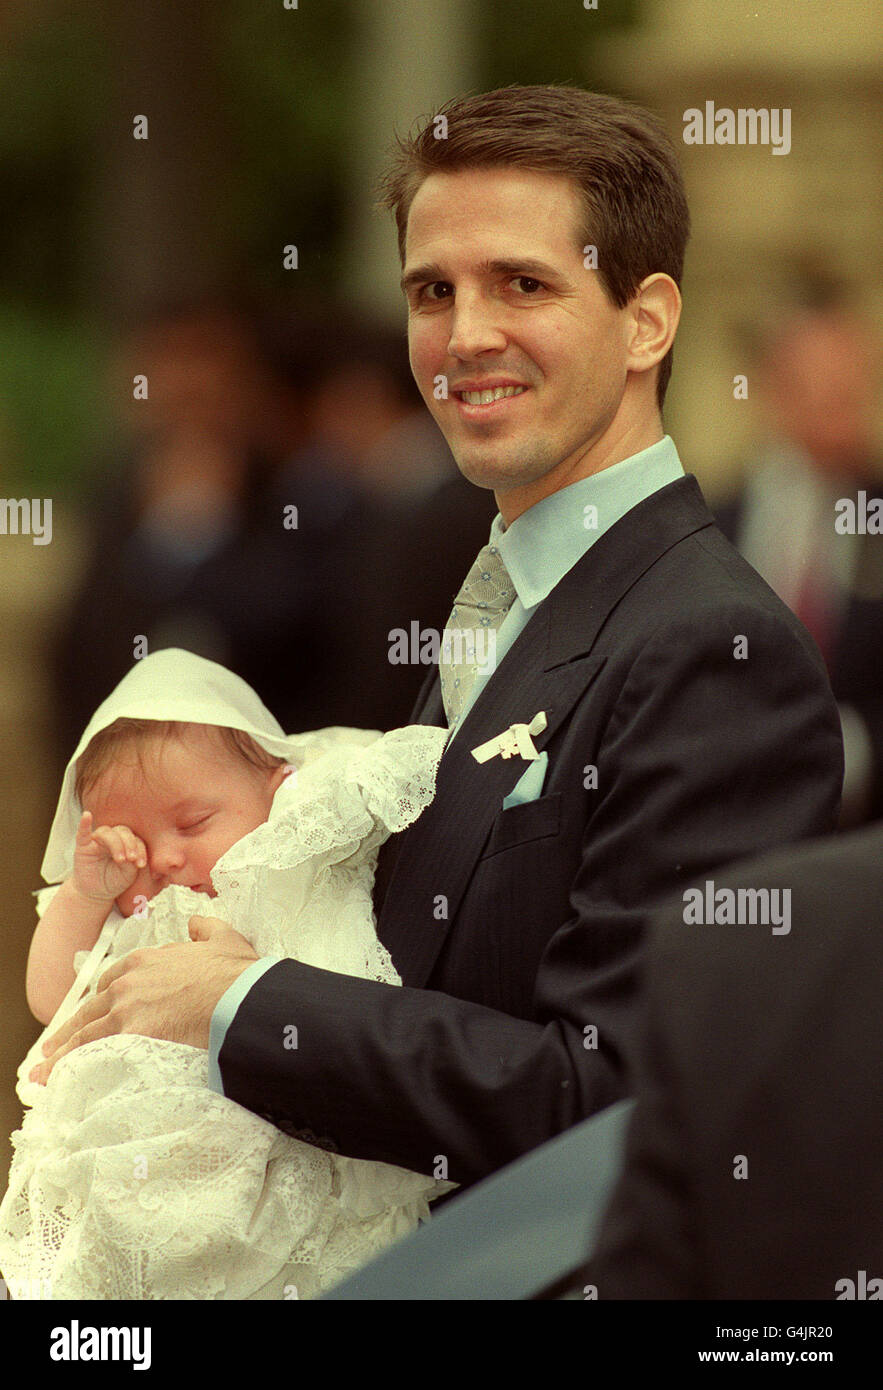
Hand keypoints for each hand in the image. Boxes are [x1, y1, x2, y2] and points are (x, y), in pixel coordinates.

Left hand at [28, 916, 258, 1084]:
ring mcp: (126, 1009)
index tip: (96, 1008)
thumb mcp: (222, 937)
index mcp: (145, 960)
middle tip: (55, 1044)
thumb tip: (196, 924)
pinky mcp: (132, 1034)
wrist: (239, 997)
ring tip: (48, 1068)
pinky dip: (76, 1062)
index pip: (112, 980)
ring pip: (85, 1031)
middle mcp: (128, 983)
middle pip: (90, 1007)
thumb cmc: (234, 972)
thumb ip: (205, 928)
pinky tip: (66, 1074)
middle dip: (71, 1026)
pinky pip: (94, 1051)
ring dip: (64, 1049)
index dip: (102, 997)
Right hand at [72, 812, 146, 902]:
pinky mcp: (83, 847)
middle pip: (122, 831)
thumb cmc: (115, 880)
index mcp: (126, 842)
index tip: (141, 865)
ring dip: (116, 844)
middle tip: (131, 859)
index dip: (140, 850)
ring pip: (107, 832)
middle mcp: (112, 838)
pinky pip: (82, 832)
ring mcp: (96, 841)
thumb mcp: (128, 873)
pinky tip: (87, 816)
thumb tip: (133, 854)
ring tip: (121, 860)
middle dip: (130, 844)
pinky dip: (84, 824)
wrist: (96, 894)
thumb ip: (132, 860)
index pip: (135, 839)